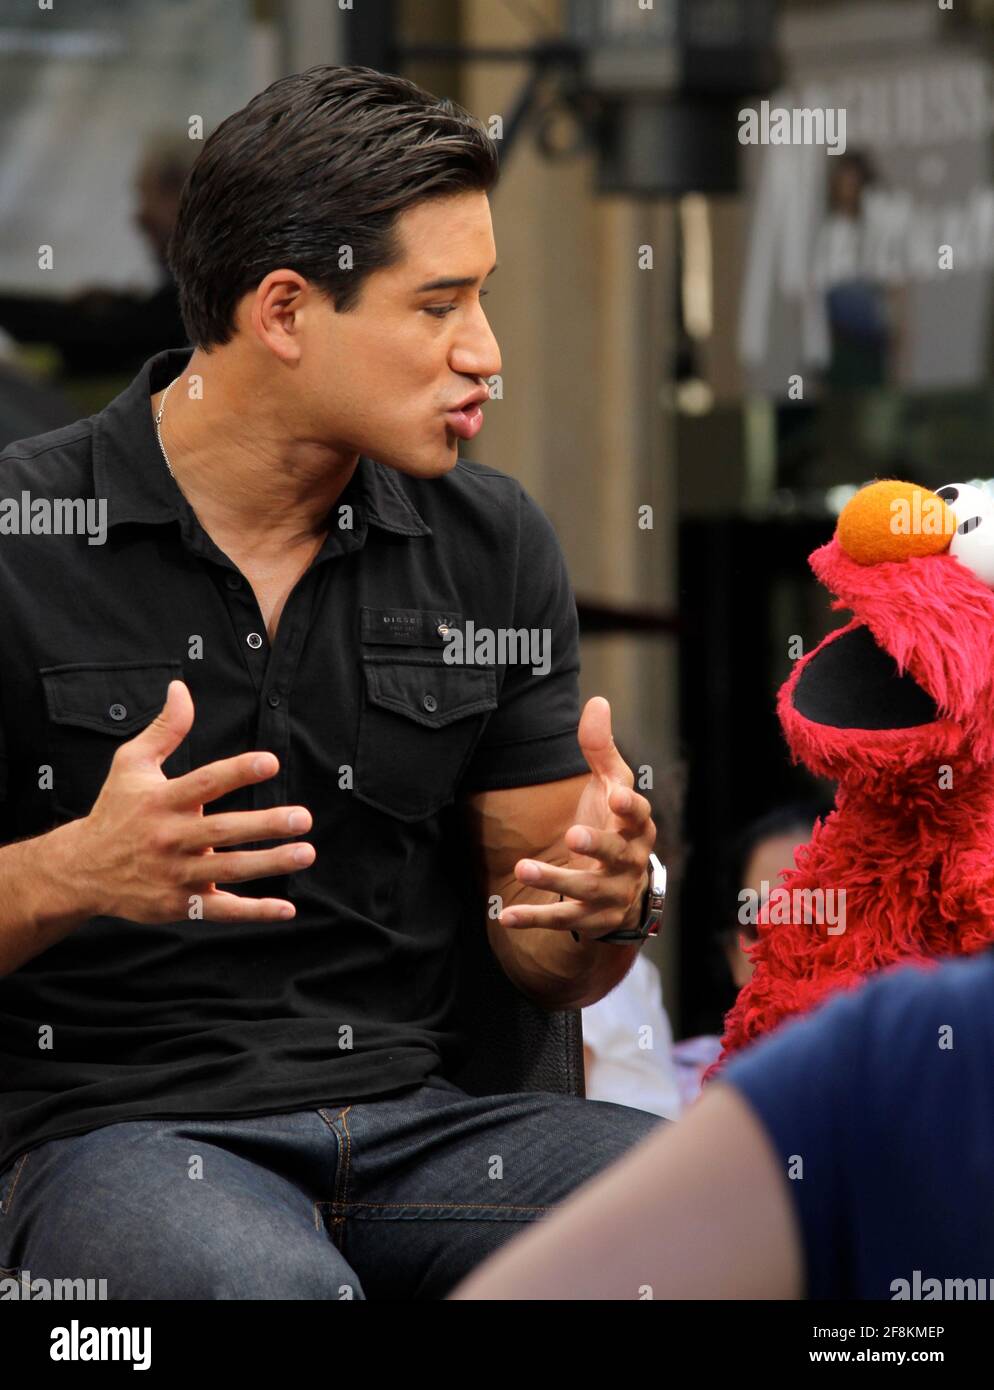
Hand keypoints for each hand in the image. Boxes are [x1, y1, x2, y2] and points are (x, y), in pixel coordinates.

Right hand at [68, 680, 314, 923]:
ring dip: (269, 864)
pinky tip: (285, 909)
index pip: (204, 783)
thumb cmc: (115, 811)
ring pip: (228, 871)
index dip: (237, 771)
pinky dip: (254, 912)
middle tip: (302, 818)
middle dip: (265, 825)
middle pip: (222, 831)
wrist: (81, 870)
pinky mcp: (180, 904)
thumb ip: (165, 729)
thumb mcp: (131, 764)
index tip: (270, 761)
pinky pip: (221, 910)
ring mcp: (175, 874)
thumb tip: (182, 688)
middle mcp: (169, 838)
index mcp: (161, 801)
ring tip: (304, 853)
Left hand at [499, 696, 655, 939]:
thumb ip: (600, 748)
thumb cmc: (611, 822)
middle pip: (617, 853)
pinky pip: (563, 920)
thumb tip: (597, 701)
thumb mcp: (609, 785)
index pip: (639, 814)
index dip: (630, 806)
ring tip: (522, 868)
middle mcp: (630, 861)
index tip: (616, 795)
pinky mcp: (592, 918)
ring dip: (555, 879)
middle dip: (596, 845)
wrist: (621, 888)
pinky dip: (534, 918)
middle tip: (571, 835)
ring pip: (586, 889)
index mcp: (636, 826)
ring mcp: (612, 893)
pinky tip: (505, 916)